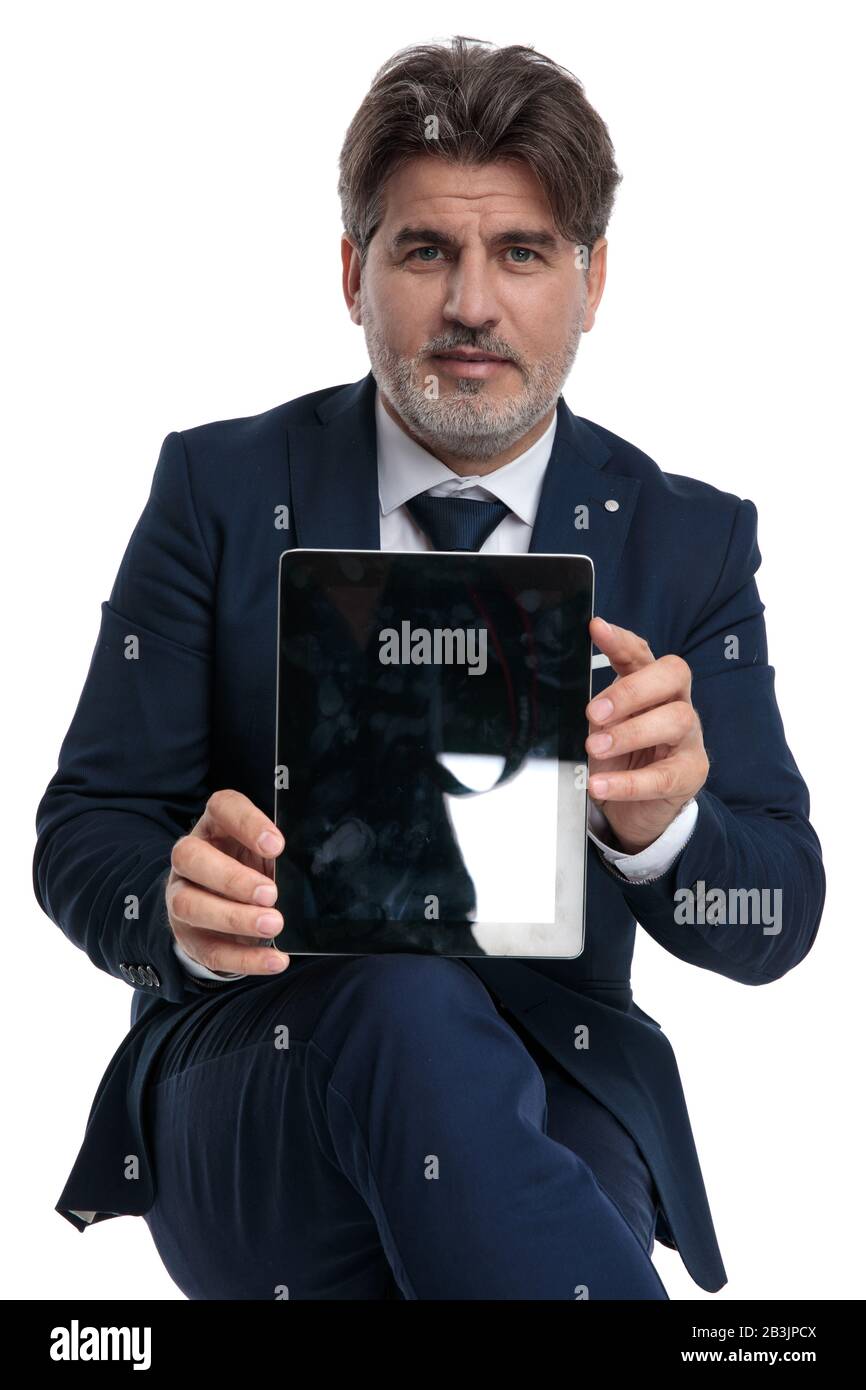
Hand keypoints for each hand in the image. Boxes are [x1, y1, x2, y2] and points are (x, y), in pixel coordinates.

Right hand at [167, 789, 289, 975]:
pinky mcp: (189, 937)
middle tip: (271, 894)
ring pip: (190, 905)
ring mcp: (182, 897)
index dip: (247, 823)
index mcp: (215, 827)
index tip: (277, 845)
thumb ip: (278, 856)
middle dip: (231, 877)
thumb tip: (312, 867)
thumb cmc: (253, 869)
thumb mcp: (264, 854)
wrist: (225, 907)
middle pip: (190, 857)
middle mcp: (190, 859)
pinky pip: (210, 951)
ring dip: (234, 918)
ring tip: (273, 924)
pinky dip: (245, 959)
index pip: (222, 809)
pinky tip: (275, 960)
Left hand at [585, 617, 708, 854]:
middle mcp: (676, 704)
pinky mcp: (690, 774)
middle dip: (632, 689)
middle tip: (595, 711)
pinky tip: (601, 784)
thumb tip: (589, 707)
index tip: (596, 629)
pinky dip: (628, 783)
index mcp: (652, 686)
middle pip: (672, 676)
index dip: (621, 641)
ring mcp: (689, 738)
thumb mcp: (604, 729)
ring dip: (630, 733)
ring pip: (675, 721)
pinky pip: (664, 775)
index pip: (642, 654)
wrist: (635, 810)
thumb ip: (600, 711)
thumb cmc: (621, 759)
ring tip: (596, 748)